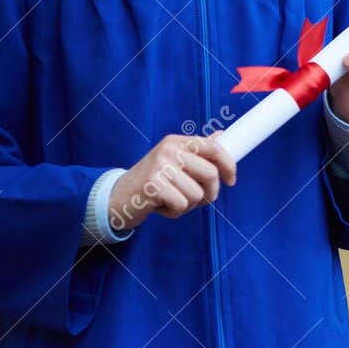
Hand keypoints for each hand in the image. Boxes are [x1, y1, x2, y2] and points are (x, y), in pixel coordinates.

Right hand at [109, 134, 237, 231]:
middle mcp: (168, 150)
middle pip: (211, 173)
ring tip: (172, 200)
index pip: (214, 147)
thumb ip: (197, 151)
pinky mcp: (152, 185)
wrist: (117, 198)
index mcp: (176, 142)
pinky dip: (175, 212)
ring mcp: (159, 166)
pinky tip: (161, 206)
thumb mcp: (173, 162)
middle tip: (197, 199)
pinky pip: (182, 205)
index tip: (231, 180)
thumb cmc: (152, 181)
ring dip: (189, 205)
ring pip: (197, 193)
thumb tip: (221, 135)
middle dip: (209, 193)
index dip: (229, 165)